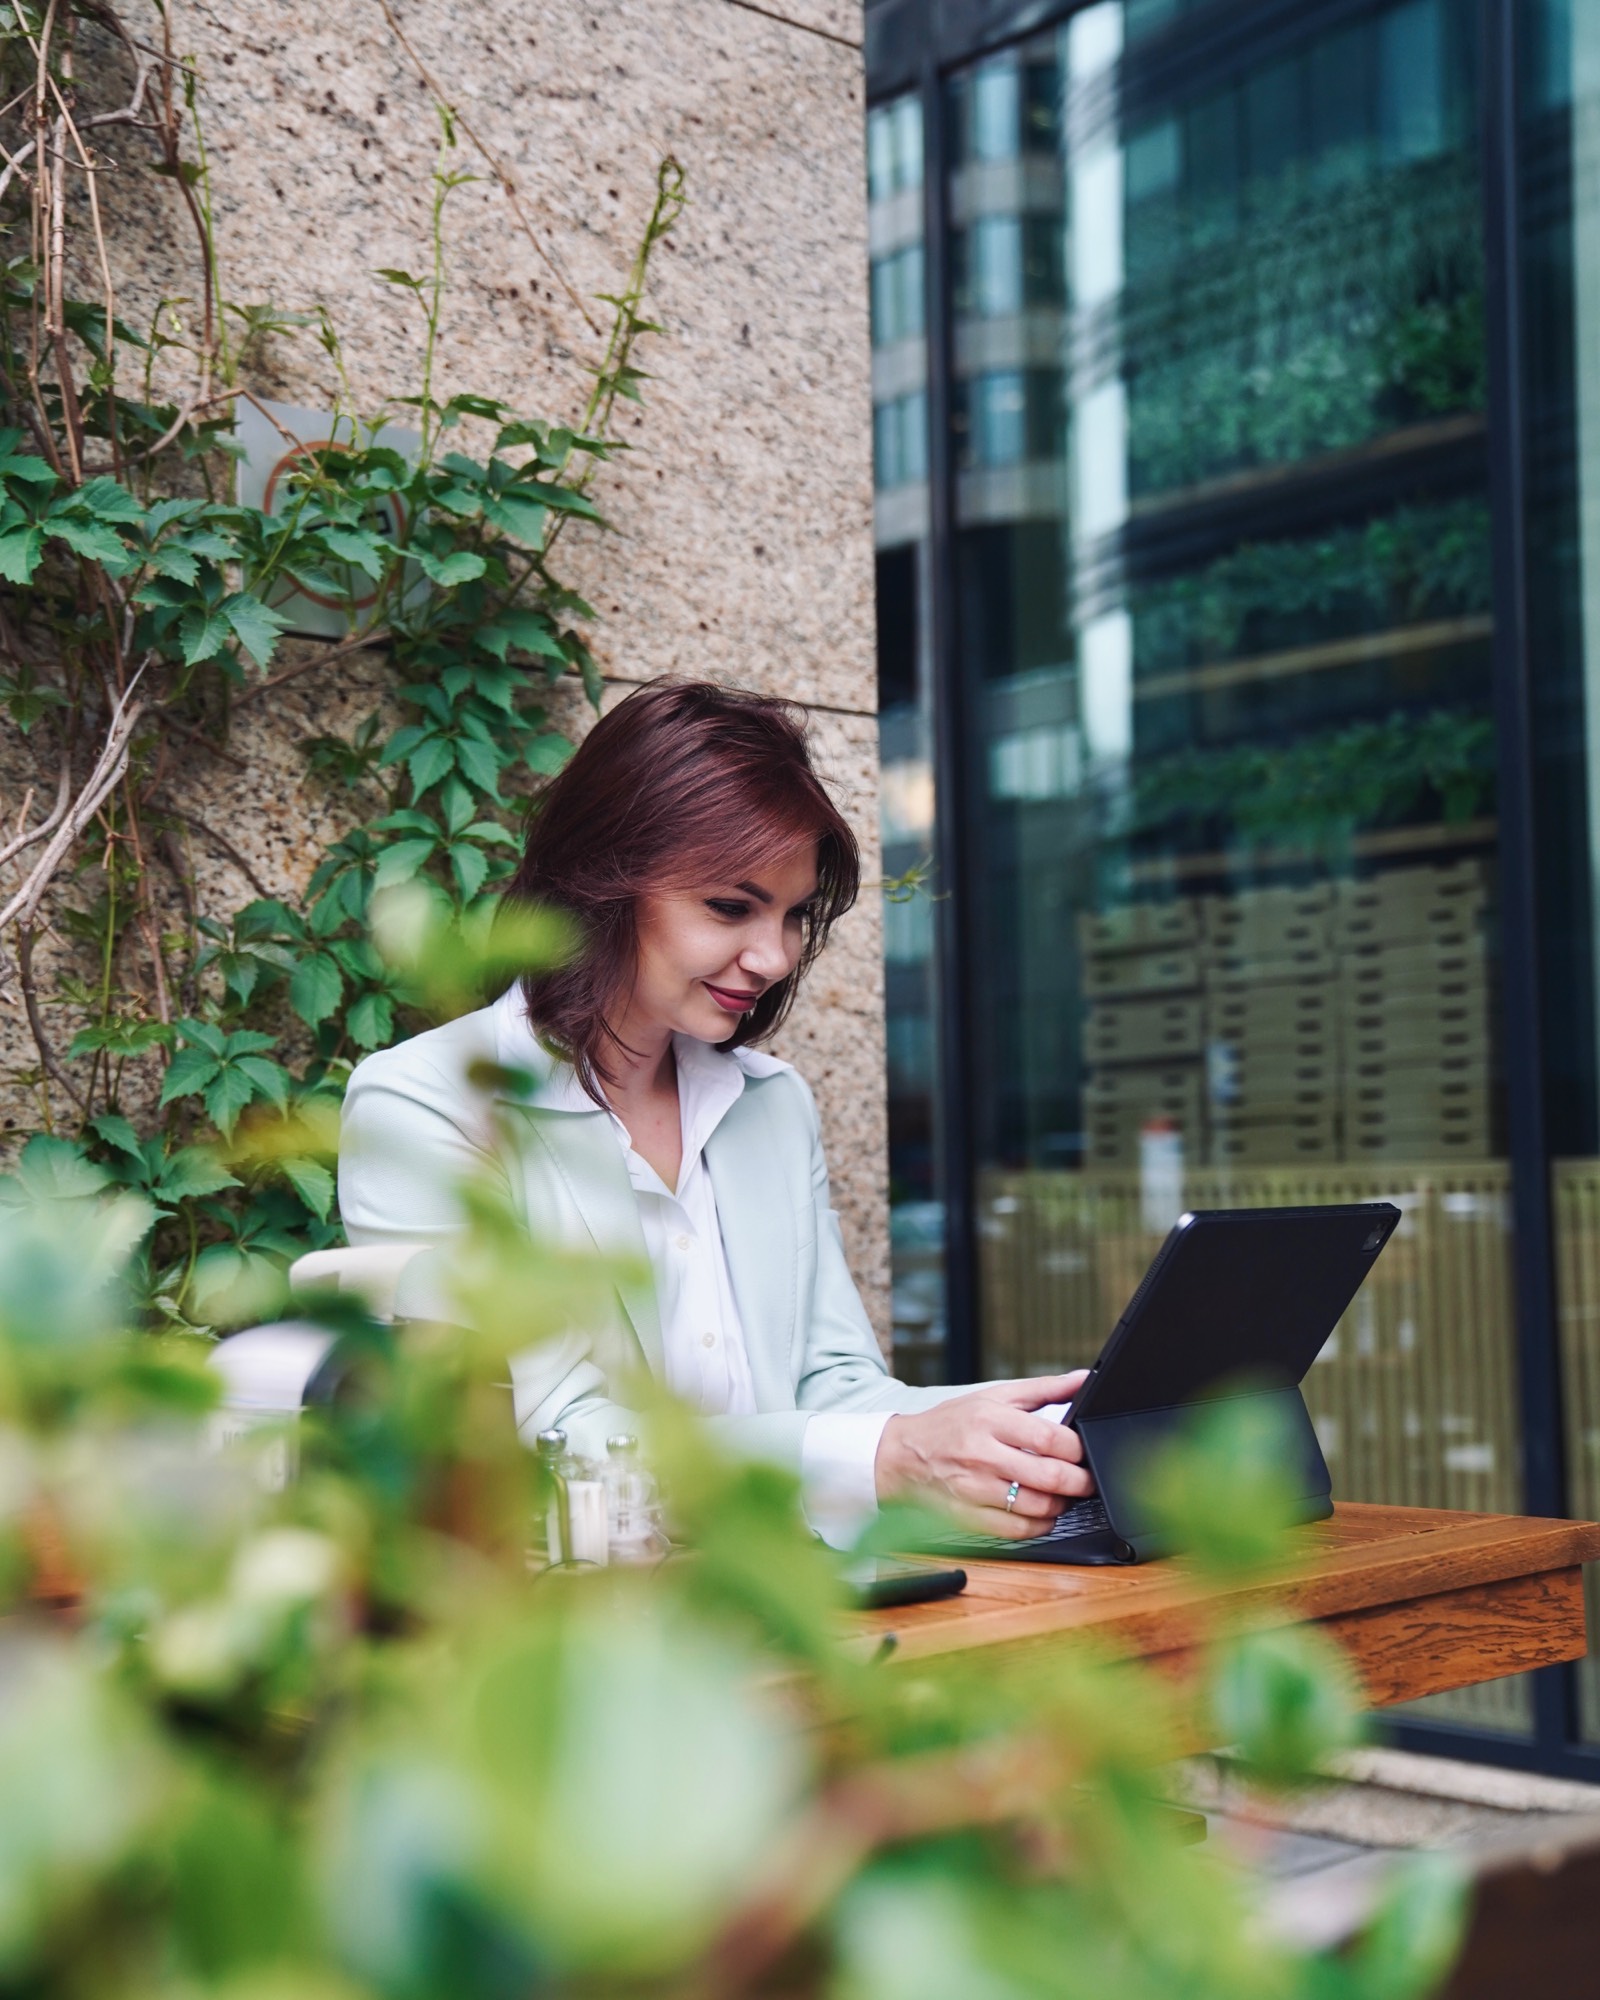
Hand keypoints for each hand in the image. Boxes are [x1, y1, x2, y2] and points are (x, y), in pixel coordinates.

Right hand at [874, 1370, 1093, 1539]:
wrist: (903, 1455)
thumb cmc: (951, 1423)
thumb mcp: (994, 1396)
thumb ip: (1042, 1388)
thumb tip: (1083, 1380)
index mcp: (990, 1420)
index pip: (1049, 1438)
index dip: (1078, 1448)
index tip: (1084, 1451)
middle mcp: (982, 1455)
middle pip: (1049, 1476)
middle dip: (1080, 1482)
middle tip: (1086, 1479)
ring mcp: (975, 1489)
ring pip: (1037, 1507)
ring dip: (1062, 1504)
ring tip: (1064, 1494)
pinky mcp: (969, 1517)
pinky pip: (1017, 1531)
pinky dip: (1040, 1526)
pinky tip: (1043, 1514)